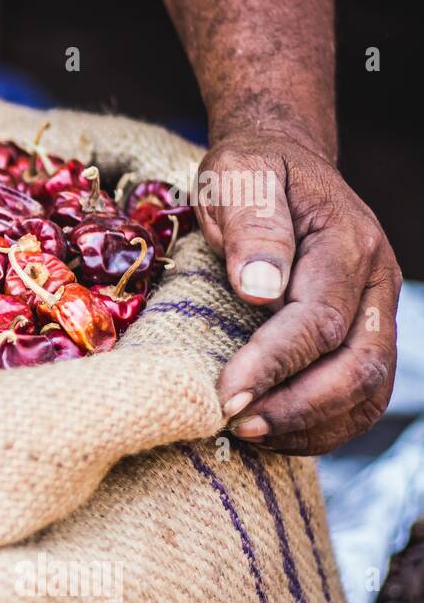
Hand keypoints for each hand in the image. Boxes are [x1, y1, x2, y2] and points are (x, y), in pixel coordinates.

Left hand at [197, 130, 400, 453]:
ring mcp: (375, 314)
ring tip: (249, 438)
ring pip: (368, 391)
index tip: (227, 396)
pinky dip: (320, 427)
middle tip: (236, 428)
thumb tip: (259, 287)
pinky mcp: (363, 336)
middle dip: (297, 408)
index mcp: (347, 244)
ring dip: (311, 426)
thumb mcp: (239, 176)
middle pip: (359, 367)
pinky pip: (359, 398)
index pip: (319, 320)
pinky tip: (271, 434)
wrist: (282, 164)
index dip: (274, 364)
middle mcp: (375, 284)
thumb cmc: (252, 172)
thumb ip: (252, 225)